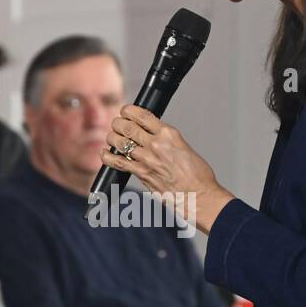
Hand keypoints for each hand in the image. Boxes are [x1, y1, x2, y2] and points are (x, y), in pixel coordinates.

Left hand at [101, 105, 233, 233]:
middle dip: (118, 123)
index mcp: (169, 134)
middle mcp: (156, 144)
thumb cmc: (197, 176)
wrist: (200, 196)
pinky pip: (118, 162)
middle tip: (117, 124)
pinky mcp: (142, 174)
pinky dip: (108, 156)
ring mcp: (147, 159)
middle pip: (127, 126)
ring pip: (120, 141)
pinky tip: (105, 153)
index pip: (143, 115)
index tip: (126, 111)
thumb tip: (153, 138)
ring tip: (112, 137)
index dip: (129, 110)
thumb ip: (167, 141)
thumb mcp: (184, 148)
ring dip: (112, 137)